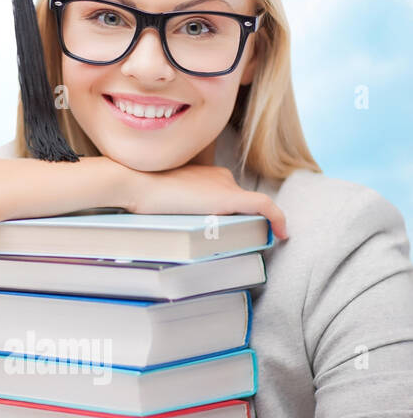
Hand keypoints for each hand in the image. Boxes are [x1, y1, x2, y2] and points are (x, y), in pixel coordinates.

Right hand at [119, 162, 289, 240]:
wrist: (134, 184)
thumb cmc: (138, 193)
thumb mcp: (158, 199)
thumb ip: (173, 206)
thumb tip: (174, 233)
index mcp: (203, 174)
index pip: (222, 196)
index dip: (225, 214)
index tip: (223, 230)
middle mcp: (219, 176)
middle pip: (236, 204)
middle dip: (237, 223)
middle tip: (229, 243)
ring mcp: (225, 185)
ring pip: (246, 209)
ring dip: (249, 226)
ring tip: (246, 243)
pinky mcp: (230, 198)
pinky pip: (265, 207)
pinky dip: (277, 218)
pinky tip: (283, 233)